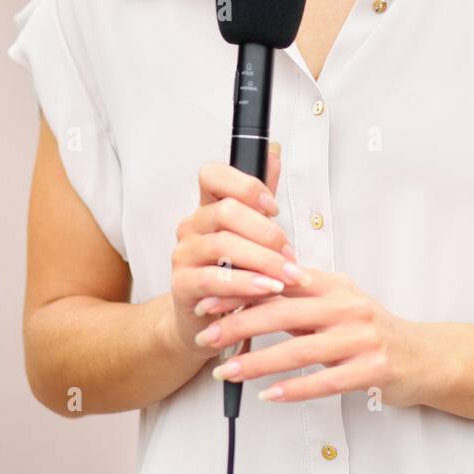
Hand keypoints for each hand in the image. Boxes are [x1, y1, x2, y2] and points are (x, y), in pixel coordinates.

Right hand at [164, 144, 311, 361]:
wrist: (203, 320)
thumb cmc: (231, 272)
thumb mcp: (249, 234)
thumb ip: (259, 198)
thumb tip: (274, 154)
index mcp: (207, 206)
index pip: (212, 174)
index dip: (245, 184)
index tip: (273, 206)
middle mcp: (191, 225)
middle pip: (227, 211)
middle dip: (267, 232)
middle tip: (291, 254)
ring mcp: (183, 254)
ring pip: (224, 246)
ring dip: (263, 261)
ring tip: (288, 276)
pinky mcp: (181, 285)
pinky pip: (215, 280)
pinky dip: (247, 285)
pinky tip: (268, 291)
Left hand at [205, 267, 428, 407]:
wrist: (425, 356)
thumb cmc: (373, 332)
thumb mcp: (339, 305)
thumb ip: (300, 302)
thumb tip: (250, 297)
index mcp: (335, 286)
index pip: (281, 283)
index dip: (243, 291)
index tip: (210, 302)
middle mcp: (347, 307)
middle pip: (284, 312)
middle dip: (240, 324)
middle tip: (207, 335)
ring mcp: (361, 338)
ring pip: (299, 348)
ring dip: (258, 362)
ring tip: (227, 371)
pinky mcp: (373, 369)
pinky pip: (326, 380)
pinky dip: (295, 388)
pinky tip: (270, 395)